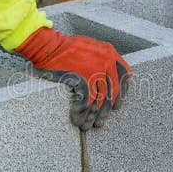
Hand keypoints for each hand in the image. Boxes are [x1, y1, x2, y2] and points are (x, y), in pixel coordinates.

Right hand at [16, 27, 131, 129]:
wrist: (48, 46)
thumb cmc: (65, 47)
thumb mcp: (90, 46)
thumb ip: (101, 59)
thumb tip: (106, 79)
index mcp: (109, 53)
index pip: (125, 76)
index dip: (122, 93)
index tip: (116, 106)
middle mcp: (105, 62)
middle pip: (111, 92)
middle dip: (105, 111)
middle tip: (100, 122)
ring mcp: (94, 71)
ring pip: (99, 100)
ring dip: (92, 116)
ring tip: (87, 126)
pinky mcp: (81, 79)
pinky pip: (85, 101)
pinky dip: (81, 114)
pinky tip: (77, 121)